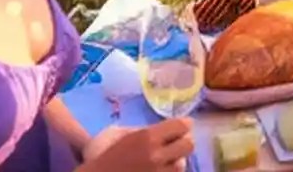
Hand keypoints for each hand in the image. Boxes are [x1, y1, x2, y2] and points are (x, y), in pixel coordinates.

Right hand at [79, 117, 193, 171]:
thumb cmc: (103, 156)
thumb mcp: (121, 134)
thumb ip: (146, 131)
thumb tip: (167, 129)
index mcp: (147, 137)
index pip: (181, 125)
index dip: (183, 125)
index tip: (181, 127)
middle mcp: (157, 156)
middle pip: (188, 145)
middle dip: (183, 143)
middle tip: (175, 144)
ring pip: (182, 166)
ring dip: (175, 162)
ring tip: (164, 162)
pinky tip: (158, 170)